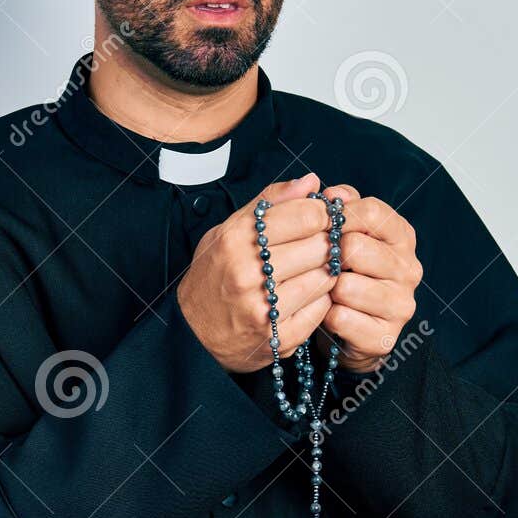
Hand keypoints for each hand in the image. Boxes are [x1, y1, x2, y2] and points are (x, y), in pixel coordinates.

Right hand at [177, 173, 336, 373]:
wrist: (191, 332)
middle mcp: (249, 273)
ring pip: (325, 277)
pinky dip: (320, 299)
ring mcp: (265, 308)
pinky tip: (304, 295)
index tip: (321, 218)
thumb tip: (311, 181)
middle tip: (319, 245)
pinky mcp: (279, 337)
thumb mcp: (229, 230)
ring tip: (309, 270)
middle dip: (326, 242)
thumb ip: (270, 202)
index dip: (323, 214)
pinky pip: (322, 309)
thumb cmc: (213, 275)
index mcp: (236, 240)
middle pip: (321, 246)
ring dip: (325, 271)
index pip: (306, 215)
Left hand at [316, 184, 422, 373]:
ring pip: (346, 286)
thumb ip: (341, 206)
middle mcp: (409, 269)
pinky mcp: (386, 337)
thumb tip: (333, 193)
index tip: (321, 226)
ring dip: (326, 290)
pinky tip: (330, 316)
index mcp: (402, 236)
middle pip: (356, 248)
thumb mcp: (344, 233)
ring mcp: (402, 304)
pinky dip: (326, 318)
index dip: (338, 217)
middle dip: (330, 257)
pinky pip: (341, 318)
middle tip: (324, 266)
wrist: (348, 329)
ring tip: (327, 292)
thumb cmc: (342, 272)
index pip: (371, 212)